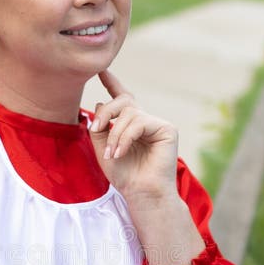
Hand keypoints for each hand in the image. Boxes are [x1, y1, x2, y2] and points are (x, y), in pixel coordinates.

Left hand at [89, 69, 178, 199]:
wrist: (141, 193)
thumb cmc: (124, 175)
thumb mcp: (102, 149)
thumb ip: (99, 126)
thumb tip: (100, 102)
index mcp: (130, 125)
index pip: (121, 98)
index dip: (112, 83)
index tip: (101, 71)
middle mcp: (144, 121)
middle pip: (122, 101)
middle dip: (105, 113)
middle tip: (96, 130)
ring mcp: (156, 123)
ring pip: (129, 113)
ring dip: (114, 134)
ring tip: (112, 154)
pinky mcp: (167, 129)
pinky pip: (139, 122)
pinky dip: (125, 137)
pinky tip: (120, 152)